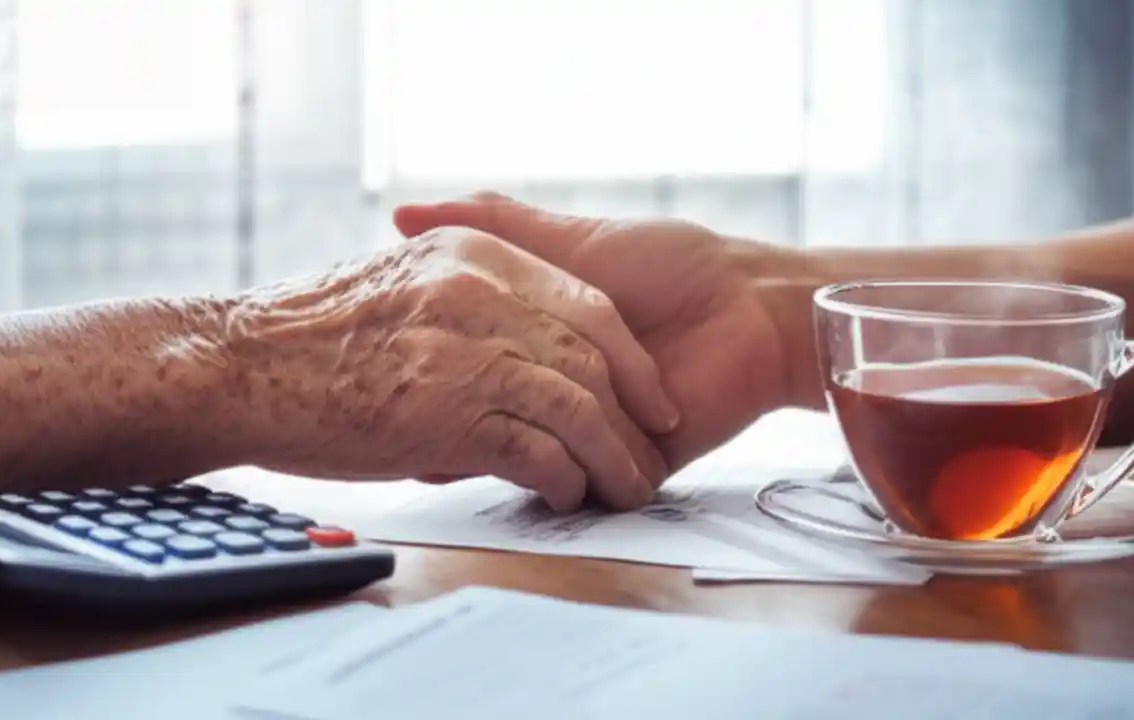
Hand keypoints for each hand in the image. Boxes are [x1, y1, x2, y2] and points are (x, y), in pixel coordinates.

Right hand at [222, 226, 675, 510]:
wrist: (236, 361)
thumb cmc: (310, 331)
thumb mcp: (398, 273)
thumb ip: (464, 281)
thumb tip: (520, 325)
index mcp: (473, 256)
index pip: (588, 303)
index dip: (629, 357)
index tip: (647, 396)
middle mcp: (479, 295)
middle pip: (593, 357)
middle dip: (632, 414)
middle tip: (647, 449)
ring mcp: (464, 354)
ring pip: (577, 407)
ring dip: (611, 456)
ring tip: (625, 487)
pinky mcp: (446, 416)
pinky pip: (536, 450)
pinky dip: (564, 477)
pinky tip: (568, 494)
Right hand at [395, 193, 813, 470]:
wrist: (752, 312)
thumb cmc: (669, 263)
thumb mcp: (568, 238)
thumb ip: (496, 222)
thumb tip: (403, 212)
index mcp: (538, 327)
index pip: (468, 351)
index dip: (429, 361)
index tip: (381, 367)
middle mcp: (554, 375)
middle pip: (488, 405)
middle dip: (449, 415)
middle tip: (395, 421)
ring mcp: (584, 421)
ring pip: (522, 447)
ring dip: (486, 453)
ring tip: (434, 457)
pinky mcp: (615, 463)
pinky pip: (566, 480)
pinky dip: (545, 480)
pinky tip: (516, 477)